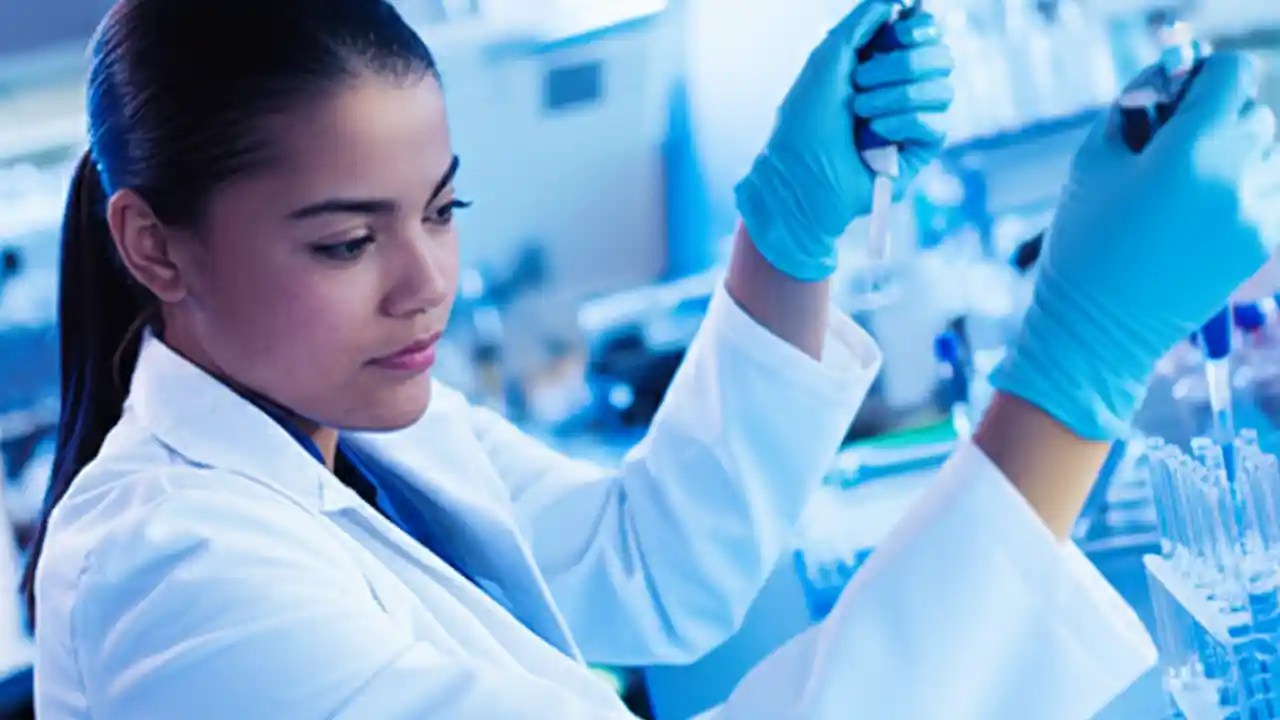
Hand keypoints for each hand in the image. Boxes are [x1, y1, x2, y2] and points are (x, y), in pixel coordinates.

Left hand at [734, 2, 954, 280]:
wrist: (801, 177)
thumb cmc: (805, 121)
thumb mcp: (828, 58)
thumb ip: (862, 21)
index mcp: (881, 63)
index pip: (924, 32)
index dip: (919, 28)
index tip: (897, 34)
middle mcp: (902, 88)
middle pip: (940, 56)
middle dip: (901, 64)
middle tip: (862, 81)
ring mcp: (914, 120)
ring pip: (941, 89)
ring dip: (896, 96)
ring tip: (862, 113)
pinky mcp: (920, 151)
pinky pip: (935, 123)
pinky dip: (902, 124)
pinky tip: (875, 136)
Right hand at [992, 53, 1279, 439]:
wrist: (1096, 330)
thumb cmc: (1083, 242)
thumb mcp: (1091, 162)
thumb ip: (1132, 107)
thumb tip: (1166, 78)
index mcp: (1191, 150)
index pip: (1232, 73)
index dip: (1200, 78)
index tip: (1171, 102)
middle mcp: (1235, 177)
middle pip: (1252, 112)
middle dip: (1214, 119)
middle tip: (1167, 152)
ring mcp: (1254, 212)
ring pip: (1262, 154)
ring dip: (1228, 158)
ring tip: (1178, 194)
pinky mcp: (1261, 242)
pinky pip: (1260, 193)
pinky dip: (1232, 195)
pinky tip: (1189, 224)